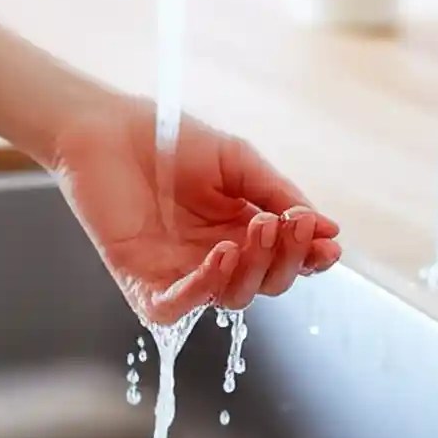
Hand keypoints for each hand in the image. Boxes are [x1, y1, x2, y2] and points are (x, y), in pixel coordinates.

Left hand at [50, 97, 341, 324]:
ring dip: (250, 272)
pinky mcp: (141, 281)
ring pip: (230, 300)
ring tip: (251, 232)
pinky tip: (218, 256)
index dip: (310, 258)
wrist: (108, 128)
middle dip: (284, 260)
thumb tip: (328, 228)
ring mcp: (179, 272)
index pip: (286, 261)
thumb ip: (277, 194)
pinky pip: (174, 309)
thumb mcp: (238, 162)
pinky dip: (201, 291)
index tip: (328, 244)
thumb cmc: (171, 141)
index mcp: (242, 231)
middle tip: (283, 224)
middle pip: (266, 285)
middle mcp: (215, 258)